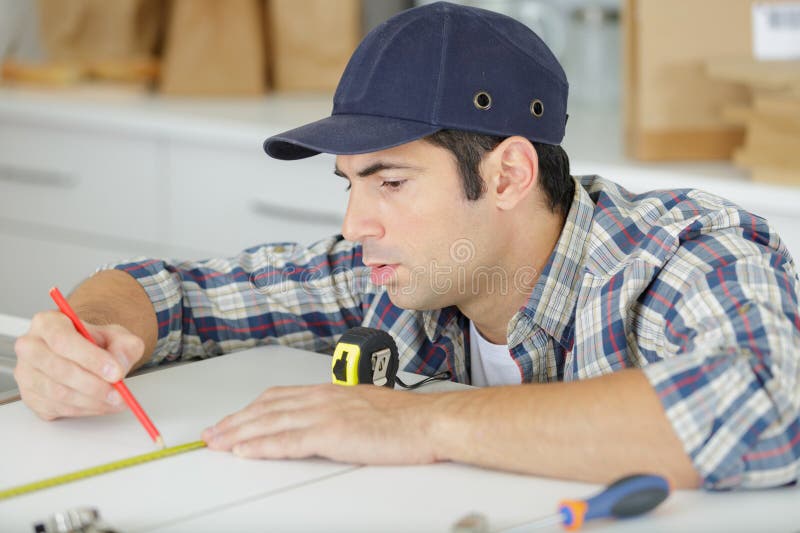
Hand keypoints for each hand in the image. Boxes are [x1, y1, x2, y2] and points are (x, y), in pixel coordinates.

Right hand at [14, 310, 144, 419]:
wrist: (87, 353)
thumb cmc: (96, 342)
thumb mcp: (118, 336)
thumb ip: (124, 347)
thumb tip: (119, 365)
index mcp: (48, 323)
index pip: (63, 340)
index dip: (91, 358)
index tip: (116, 372)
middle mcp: (31, 347)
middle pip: (58, 369)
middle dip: (93, 385)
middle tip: (118, 392)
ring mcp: (26, 374)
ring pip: (58, 393)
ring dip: (92, 401)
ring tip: (116, 400)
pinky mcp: (31, 397)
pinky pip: (58, 408)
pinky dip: (85, 410)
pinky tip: (101, 404)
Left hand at [202, 384, 440, 464]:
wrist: (429, 421)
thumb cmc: (406, 419)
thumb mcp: (365, 407)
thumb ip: (340, 412)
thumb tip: (327, 423)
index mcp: (329, 392)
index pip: (278, 398)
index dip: (250, 409)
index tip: (232, 420)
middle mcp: (322, 399)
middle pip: (267, 409)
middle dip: (235, 422)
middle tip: (211, 433)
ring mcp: (326, 415)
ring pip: (270, 423)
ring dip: (238, 434)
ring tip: (216, 443)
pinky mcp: (333, 434)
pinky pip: (288, 441)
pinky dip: (262, 446)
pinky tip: (245, 452)